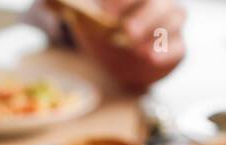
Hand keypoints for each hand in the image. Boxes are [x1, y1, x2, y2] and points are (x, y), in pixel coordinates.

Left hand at [66, 0, 185, 90]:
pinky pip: (179, 47)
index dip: (123, 1)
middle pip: (159, 2)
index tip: (106, 12)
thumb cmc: (101, 24)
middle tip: (125, 32)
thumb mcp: (82, 14)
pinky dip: (167, 53)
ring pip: (175, 19)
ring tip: (135, 48)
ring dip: (156, 34)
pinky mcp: (176, 47)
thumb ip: (68, 6)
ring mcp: (171, 22)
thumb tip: (46, 0)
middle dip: (144, 16)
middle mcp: (159, 0)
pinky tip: (150, 59)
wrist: (116, 52)